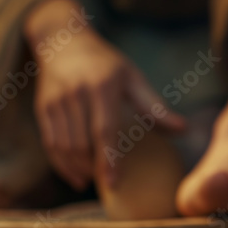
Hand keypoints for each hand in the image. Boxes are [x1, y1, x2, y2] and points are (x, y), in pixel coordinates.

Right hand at [32, 27, 184, 189]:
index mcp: (101, 86)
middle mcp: (75, 93)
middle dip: (93, 168)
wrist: (63, 41)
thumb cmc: (106, 64)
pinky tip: (75, 176)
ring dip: (77, 169)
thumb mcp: (132, 78)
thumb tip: (184, 129)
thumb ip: (155, 106)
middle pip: (81, 142)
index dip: (108, 159)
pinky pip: (50, 142)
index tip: (113, 183)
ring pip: (64, 146)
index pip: (104, 130)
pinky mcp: (43, 107)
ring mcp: (56, 101)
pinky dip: (61, 164)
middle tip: (109, 186)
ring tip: (93, 182)